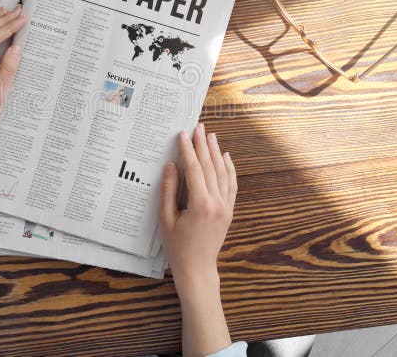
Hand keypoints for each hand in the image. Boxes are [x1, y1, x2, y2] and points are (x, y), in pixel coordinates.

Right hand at [160, 123, 236, 356]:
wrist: (197, 269)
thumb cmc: (177, 247)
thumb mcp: (166, 219)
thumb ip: (168, 191)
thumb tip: (171, 166)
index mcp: (200, 204)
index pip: (194, 169)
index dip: (188, 149)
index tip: (183, 134)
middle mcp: (217, 203)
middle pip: (210, 166)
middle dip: (203, 145)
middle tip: (198, 126)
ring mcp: (225, 207)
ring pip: (222, 173)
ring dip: (216, 152)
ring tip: (210, 135)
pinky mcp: (229, 211)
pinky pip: (231, 185)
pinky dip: (229, 169)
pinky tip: (225, 156)